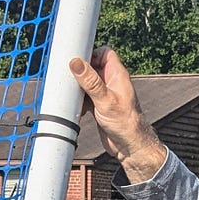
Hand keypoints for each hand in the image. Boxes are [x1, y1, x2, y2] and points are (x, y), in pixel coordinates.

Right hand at [69, 47, 167, 181]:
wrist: (129, 146)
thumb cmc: (126, 123)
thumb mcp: (105, 100)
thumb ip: (91, 81)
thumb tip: (77, 62)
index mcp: (117, 75)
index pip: (105, 53)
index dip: (92, 53)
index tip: (78, 60)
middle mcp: (111, 82)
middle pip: (93, 67)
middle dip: (81, 71)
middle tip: (69, 76)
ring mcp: (105, 94)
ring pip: (87, 83)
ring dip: (78, 87)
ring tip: (71, 94)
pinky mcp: (99, 106)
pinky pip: (85, 97)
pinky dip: (79, 101)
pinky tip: (77, 109)